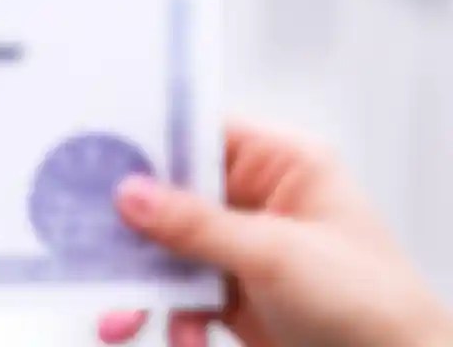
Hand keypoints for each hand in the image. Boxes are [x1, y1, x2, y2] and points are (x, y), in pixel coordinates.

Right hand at [99, 122, 452, 346]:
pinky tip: (179, 335)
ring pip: (167, 251)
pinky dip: (169, 315)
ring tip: (120, 316)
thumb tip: (131, 193)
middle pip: (171, 197)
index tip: (97, 161)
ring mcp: (243, 248)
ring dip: (143, 285)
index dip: (148, 147)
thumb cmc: (372, 306)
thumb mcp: (275, 256)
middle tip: (90, 245)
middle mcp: (258, 199)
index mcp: (282, 164)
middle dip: (132, 232)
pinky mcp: (234, 294)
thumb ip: (196, 224)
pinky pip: (179, 292)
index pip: (200, 135)